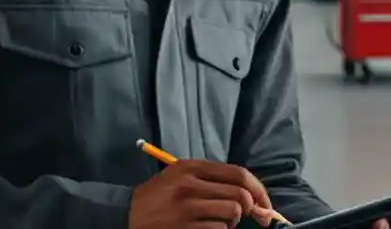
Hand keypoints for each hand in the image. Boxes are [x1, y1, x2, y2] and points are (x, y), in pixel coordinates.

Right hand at [128, 159, 278, 227]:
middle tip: (239, 216)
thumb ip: (212, 180)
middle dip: (247, 209)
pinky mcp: (184, 228)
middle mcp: (190, 185)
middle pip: (240, 195)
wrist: (125, 215)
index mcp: (191, 167)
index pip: (239, 174)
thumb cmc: (158, 196)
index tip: (265, 204)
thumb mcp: (180, 176)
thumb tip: (252, 197)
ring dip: (231, 222)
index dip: (259, 190)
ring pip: (232, 214)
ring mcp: (187, 208)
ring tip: (217, 222)